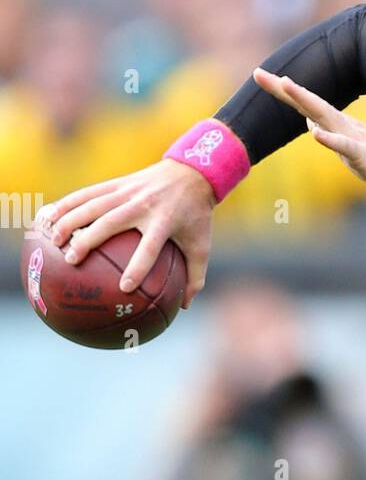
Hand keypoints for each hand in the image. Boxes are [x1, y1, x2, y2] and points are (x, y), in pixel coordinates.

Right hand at [36, 159, 216, 309]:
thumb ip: (195, 277)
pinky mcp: (118, 183)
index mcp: (165, 221)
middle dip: (89, 240)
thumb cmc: (196, 215)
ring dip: (71, 220)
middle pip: (111, 223)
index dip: (139, 267)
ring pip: (93, 204)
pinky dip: (68, 202)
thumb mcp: (202, 245)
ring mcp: (128, 191)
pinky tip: (49, 215)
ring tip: (53, 239)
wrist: (192, 172)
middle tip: (71, 260)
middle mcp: (143, 205)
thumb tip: (184, 308)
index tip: (125, 288)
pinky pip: (89, 193)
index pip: (150, 248)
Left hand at [253, 68, 365, 198]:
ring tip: (285, 85)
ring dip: (304, 100)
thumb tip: (309, 124)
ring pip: (323, 116)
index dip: (282, 90)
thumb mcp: (345, 144)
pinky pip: (344, 146)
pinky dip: (330, 139)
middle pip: (307, 103)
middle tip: (259, 73)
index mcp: (334, 123)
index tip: (260, 74)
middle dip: (283, 89)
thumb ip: (327, 132)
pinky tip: (315, 134)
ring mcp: (351, 137)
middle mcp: (339, 124)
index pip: (304, 104)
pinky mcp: (361, 154)